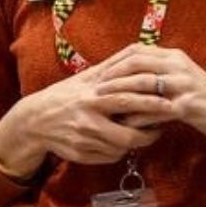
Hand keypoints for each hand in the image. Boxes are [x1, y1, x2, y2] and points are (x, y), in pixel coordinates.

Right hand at [0, 48, 168, 174]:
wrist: (35, 120)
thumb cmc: (66, 95)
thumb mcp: (86, 79)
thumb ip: (112, 68)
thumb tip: (138, 49)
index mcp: (92, 98)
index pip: (127, 100)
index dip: (151, 102)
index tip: (170, 101)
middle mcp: (88, 121)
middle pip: (127, 133)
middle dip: (150, 132)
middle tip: (166, 124)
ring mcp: (84, 141)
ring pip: (121, 149)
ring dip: (137, 142)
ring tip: (147, 132)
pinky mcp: (80, 156)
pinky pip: (109, 157)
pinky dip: (120, 150)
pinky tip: (123, 141)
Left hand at [94, 43, 205, 147]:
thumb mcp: (183, 79)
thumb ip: (159, 75)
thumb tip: (130, 78)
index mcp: (175, 56)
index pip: (136, 51)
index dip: (114, 61)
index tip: (97, 72)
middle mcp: (178, 65)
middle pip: (135, 63)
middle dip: (110, 75)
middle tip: (91, 87)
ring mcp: (183, 84)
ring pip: (142, 84)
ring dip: (118, 93)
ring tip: (100, 103)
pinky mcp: (188, 105)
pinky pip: (155, 110)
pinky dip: (138, 116)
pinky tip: (124, 124)